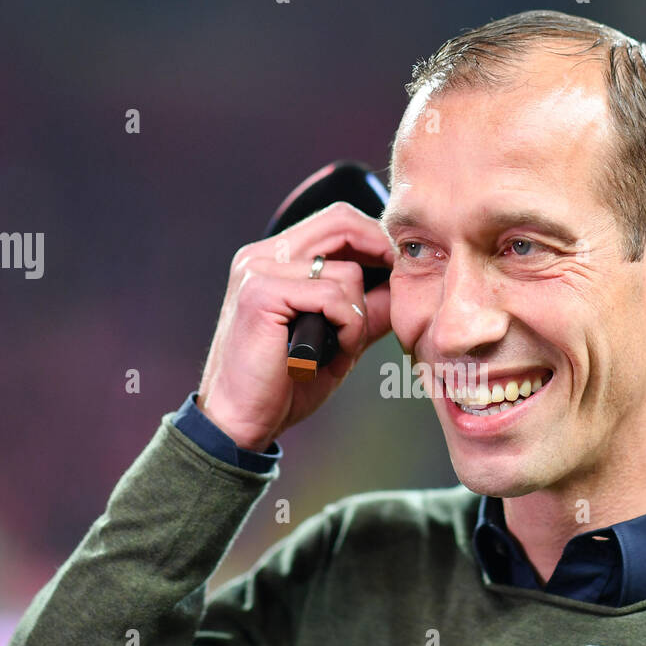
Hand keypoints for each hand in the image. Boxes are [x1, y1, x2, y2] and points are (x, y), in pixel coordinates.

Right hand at [196, 201, 395, 452]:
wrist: (241, 424)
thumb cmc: (285, 385)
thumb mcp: (337, 339)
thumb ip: (367, 309)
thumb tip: (404, 283)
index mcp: (275, 259)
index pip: (336, 221)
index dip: (375, 238)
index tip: (398, 269)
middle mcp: (262, 255)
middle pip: (340, 221)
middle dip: (380, 254)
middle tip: (395, 291)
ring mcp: (258, 270)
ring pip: (345, 270)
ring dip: (359, 316)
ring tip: (343, 349)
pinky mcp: (260, 293)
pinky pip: (332, 296)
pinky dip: (348, 327)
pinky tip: (335, 353)